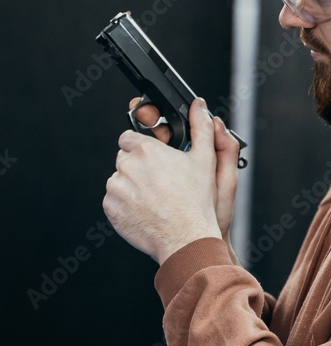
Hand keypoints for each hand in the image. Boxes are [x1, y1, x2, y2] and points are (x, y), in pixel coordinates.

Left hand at [103, 98, 230, 264]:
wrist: (186, 238)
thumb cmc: (197, 201)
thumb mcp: (205, 159)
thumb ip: (201, 127)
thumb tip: (199, 106)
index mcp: (146, 150)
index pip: (129, 137)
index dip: (143, 147)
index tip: (154, 158)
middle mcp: (127, 166)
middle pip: (124, 158)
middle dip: (138, 166)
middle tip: (159, 181)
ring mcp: (116, 188)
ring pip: (118, 179)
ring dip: (131, 185)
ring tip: (154, 198)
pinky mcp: (110, 208)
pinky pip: (113, 200)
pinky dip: (125, 204)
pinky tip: (145, 210)